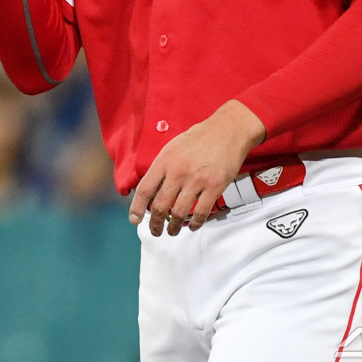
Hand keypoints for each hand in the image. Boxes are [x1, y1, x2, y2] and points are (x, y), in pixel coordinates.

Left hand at [129, 100, 265, 236]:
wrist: (228, 130)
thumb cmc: (199, 137)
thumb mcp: (173, 146)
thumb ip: (162, 167)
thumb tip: (152, 189)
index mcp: (165, 160)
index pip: (145, 189)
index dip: (136, 208)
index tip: (134, 220)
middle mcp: (178, 172)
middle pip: (159, 206)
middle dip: (154, 224)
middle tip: (155, 231)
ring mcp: (197, 180)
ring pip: (178, 213)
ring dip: (173, 227)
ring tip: (172, 231)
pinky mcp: (214, 187)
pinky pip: (201, 212)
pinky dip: (195, 223)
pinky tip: (193, 226)